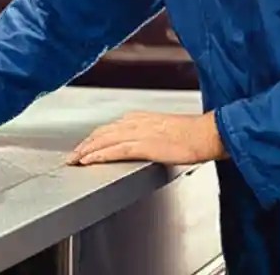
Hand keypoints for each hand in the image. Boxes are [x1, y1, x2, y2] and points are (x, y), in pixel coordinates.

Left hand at [67, 111, 225, 165]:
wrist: (207, 134)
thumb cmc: (193, 134)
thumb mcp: (167, 129)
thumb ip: (152, 133)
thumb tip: (146, 142)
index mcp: (142, 117)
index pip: (110, 127)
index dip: (94, 137)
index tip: (84, 146)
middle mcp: (137, 122)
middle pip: (102, 132)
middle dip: (85, 144)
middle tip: (72, 155)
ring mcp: (139, 133)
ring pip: (104, 140)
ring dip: (86, 150)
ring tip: (74, 160)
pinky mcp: (144, 145)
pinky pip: (115, 150)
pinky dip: (99, 155)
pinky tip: (89, 161)